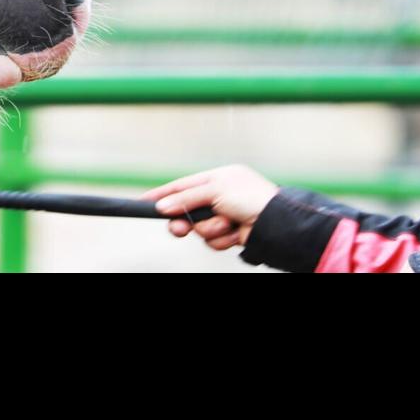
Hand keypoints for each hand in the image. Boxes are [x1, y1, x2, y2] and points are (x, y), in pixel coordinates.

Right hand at [140, 165, 280, 250]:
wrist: (275, 223)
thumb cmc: (252, 198)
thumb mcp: (216, 189)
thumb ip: (187, 198)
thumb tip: (163, 206)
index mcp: (217, 178)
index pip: (182, 186)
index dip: (163, 194)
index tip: (145, 201)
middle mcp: (219, 196)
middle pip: (186, 211)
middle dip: (184, 221)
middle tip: (180, 229)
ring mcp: (224, 216)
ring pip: (199, 229)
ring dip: (210, 229)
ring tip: (227, 224)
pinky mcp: (229, 234)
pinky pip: (212, 241)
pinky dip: (222, 239)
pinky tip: (235, 233)